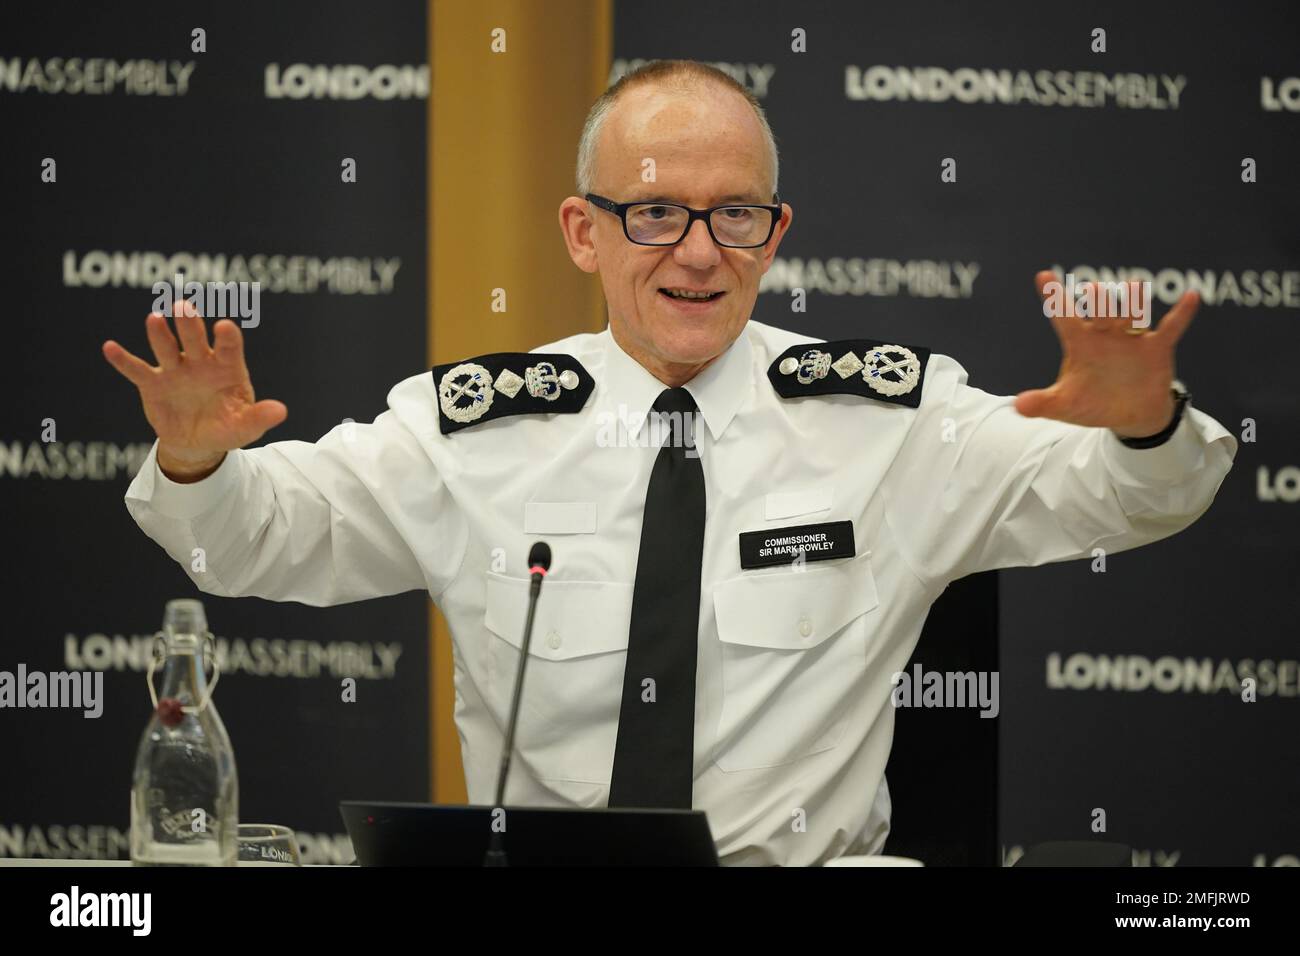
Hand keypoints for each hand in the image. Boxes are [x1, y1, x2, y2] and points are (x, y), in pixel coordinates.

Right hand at [102, 300, 286, 480]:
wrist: (198, 442)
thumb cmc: (227, 428)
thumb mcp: (245, 427)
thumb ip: (259, 417)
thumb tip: (281, 411)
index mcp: (227, 368)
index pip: (228, 348)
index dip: (227, 338)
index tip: (224, 327)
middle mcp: (200, 362)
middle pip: (194, 339)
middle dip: (189, 325)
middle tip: (183, 307)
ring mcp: (175, 370)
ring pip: (166, 348)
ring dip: (159, 334)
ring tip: (154, 319)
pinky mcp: (153, 384)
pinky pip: (137, 370)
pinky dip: (124, 360)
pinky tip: (110, 348)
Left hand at [1014, 270, 1196, 436]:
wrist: (1129, 416)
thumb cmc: (1093, 403)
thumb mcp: (1066, 406)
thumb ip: (1043, 403)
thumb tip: (1017, 406)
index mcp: (1080, 343)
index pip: (1063, 317)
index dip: (1053, 297)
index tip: (1042, 275)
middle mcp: (1105, 334)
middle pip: (1100, 312)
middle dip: (1098, 303)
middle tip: (1093, 291)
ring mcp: (1132, 338)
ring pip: (1132, 314)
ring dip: (1133, 303)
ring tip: (1133, 287)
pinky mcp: (1157, 348)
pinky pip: (1171, 328)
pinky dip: (1181, 314)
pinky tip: (1191, 297)